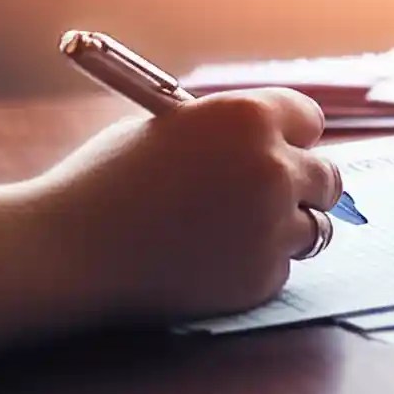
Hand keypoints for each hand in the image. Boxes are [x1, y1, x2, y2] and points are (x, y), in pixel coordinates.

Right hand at [33, 88, 340, 322]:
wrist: (65, 249)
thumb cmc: (106, 182)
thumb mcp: (170, 130)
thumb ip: (228, 135)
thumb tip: (273, 143)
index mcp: (248, 117)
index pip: (309, 122)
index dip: (291, 136)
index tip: (282, 148)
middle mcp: (272, 168)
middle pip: (327, 177)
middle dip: (304, 185)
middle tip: (273, 196)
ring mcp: (272, 226)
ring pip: (314, 227)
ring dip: (285, 228)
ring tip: (233, 230)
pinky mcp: (261, 276)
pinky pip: (279, 268)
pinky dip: (252, 267)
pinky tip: (206, 262)